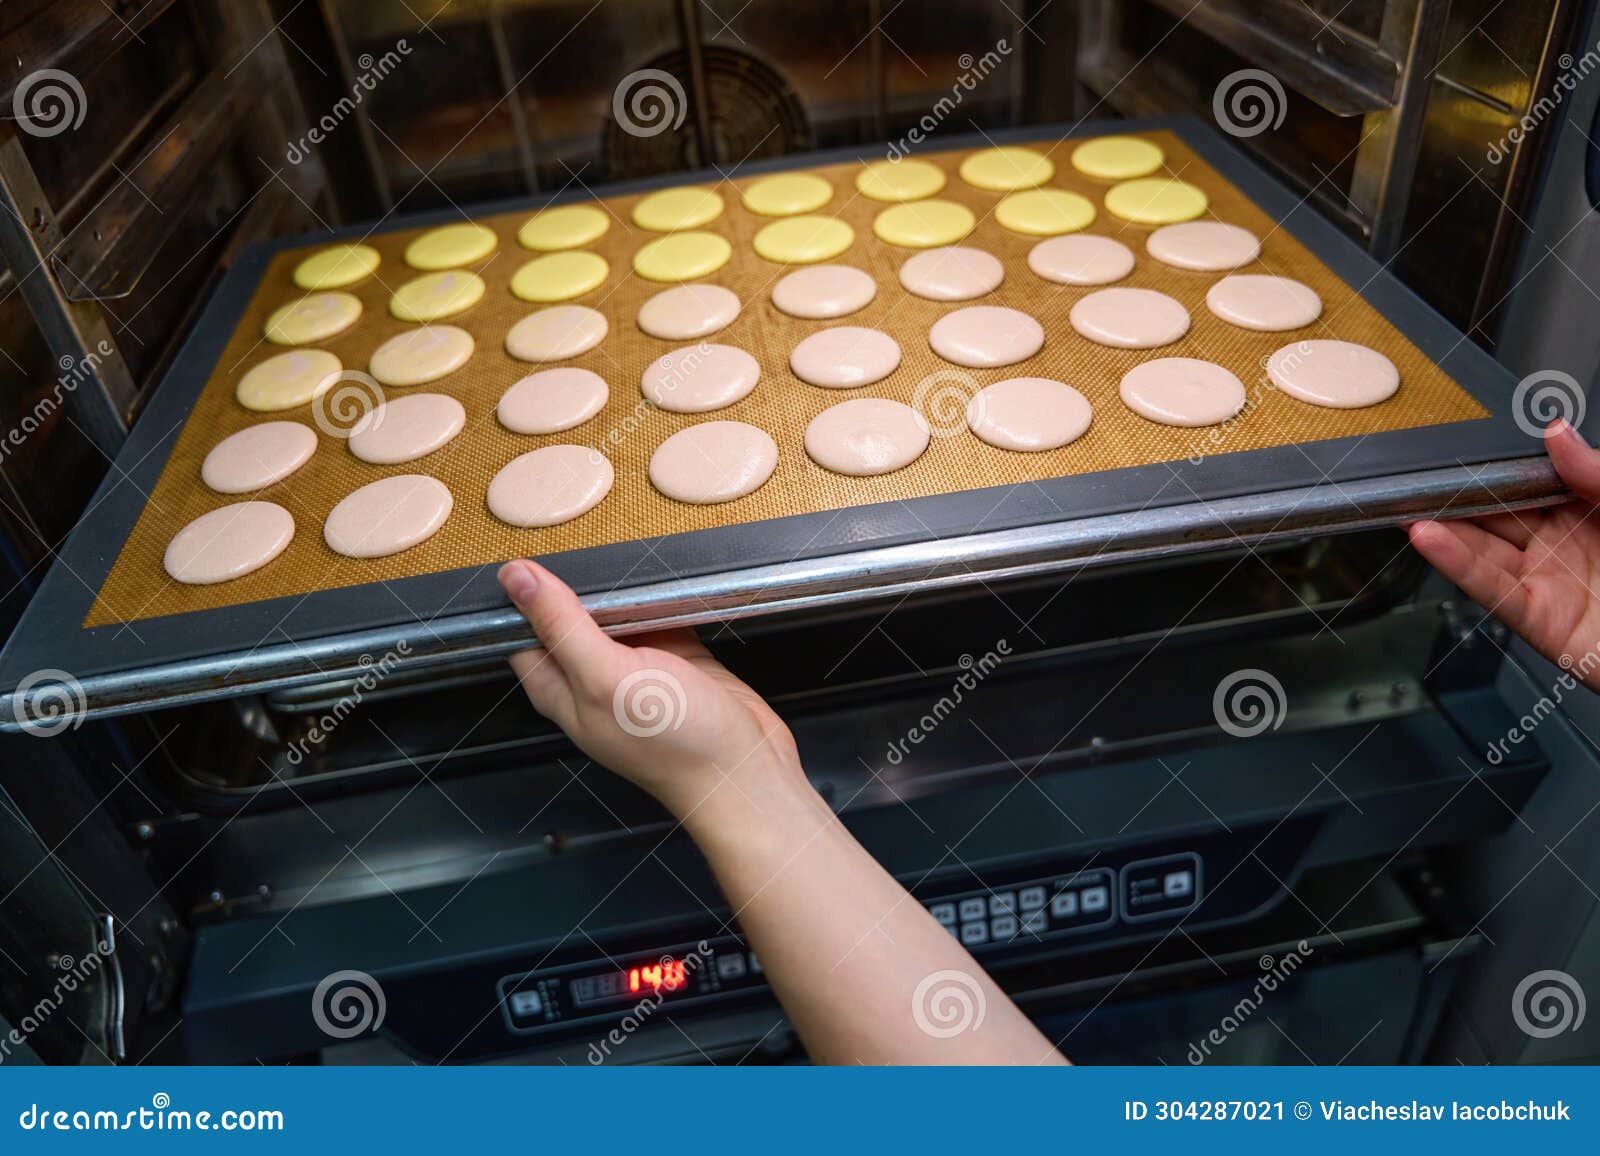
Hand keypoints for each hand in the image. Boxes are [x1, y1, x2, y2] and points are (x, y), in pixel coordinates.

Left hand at [497, 559, 804, 817]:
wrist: (743, 770)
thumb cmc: (673, 741)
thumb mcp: (606, 676)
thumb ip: (561, 626)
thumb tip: (516, 578)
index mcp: (561, 689)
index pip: (520, 635)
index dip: (520, 598)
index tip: (530, 556)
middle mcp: (592, 680)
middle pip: (566, 619)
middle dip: (574, 585)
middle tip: (584, 547)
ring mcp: (635, 669)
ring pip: (614, 614)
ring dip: (620, 588)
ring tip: (624, 556)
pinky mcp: (675, 659)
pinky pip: (657, 616)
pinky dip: (660, 598)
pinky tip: (664, 578)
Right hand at [1409, 419, 1599, 687]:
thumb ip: (1599, 473)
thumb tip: (1555, 434)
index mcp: (1598, 510)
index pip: (1535, 476)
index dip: (1499, 460)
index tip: (1464, 440)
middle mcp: (1570, 545)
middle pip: (1499, 511)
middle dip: (1458, 490)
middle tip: (1419, 470)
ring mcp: (1552, 582)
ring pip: (1484, 547)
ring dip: (1442, 524)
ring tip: (1405, 499)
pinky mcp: (1542, 622)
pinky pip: (1491, 588)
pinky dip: (1454, 563)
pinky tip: (1429, 537)